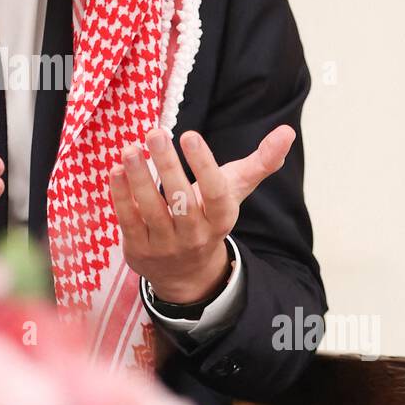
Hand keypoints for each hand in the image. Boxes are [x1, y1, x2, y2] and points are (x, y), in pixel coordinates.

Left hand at [108, 124, 295, 304]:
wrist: (187, 272)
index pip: (215, 192)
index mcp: (221, 218)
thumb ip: (261, 162)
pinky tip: (116, 170)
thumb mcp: (235, 191)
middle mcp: (195, 234)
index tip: (190, 134)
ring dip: (139, 178)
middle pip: (181, 199)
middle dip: (167, 165)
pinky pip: (128, 220)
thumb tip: (288, 132)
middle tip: (155, 132)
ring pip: (151, 210)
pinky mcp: (139, 250)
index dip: (203, 165)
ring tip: (130, 148)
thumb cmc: (210, 216)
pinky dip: (120, 195)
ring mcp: (166, 245)